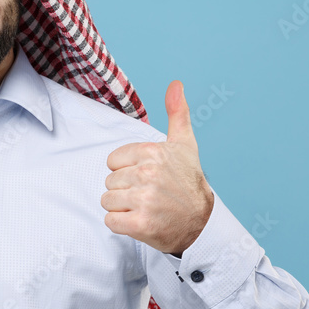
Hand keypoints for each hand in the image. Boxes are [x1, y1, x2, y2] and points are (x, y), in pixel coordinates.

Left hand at [100, 81, 213, 256]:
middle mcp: (148, 174)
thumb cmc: (188, 181)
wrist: (201, 222)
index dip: (126, 170)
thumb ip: (177, 113)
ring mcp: (144, 200)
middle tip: (148, 194)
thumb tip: (176, 84)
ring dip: (122, 208)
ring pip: (107, 201)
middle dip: (124, 190)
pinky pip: (110, 221)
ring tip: (145, 207)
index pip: (112, 161)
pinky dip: (121, 225)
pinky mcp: (140, 224)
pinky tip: (141, 221)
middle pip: (109, 181)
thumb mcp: (185, 144)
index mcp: (152, 153)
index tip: (147, 176)